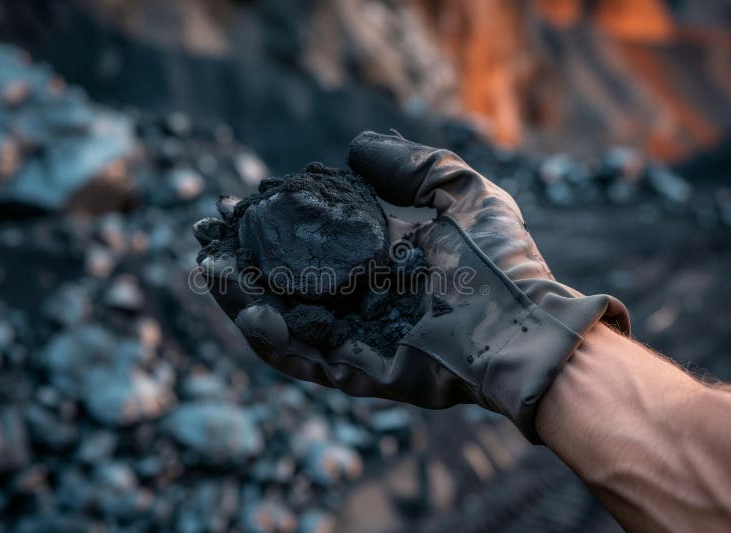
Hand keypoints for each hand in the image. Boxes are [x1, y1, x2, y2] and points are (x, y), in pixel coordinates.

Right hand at [196, 131, 628, 441]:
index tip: (237, 199)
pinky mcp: (357, 371)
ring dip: (241, 296)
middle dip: (241, 257)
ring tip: (210, 268)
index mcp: (376, 255)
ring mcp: (355, 336)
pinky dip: (268, 338)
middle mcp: (358, 296)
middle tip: (207, 236)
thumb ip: (410, 165)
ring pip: (282, 319)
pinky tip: (246, 307)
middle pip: (283, 277)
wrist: (524, 323)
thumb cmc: (501, 258)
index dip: (269, 218)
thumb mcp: (460, 189)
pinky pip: (301, 358)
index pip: (308, 236)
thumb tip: (357, 144)